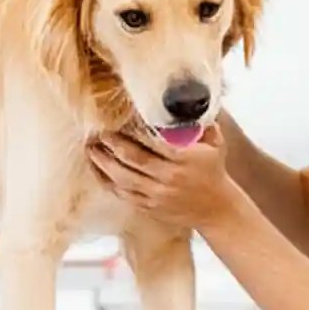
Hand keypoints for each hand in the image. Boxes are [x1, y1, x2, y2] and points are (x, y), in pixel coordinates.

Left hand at [86, 125, 241, 229]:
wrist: (217, 208)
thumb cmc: (213, 171)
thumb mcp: (215, 143)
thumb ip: (201, 123)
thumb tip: (186, 101)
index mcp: (184, 159)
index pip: (154, 141)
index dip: (135, 131)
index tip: (121, 120)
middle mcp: (169, 177)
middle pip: (134, 159)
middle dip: (113, 144)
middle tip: (99, 132)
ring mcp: (157, 194)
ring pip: (123, 178)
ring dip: (103, 163)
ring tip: (91, 149)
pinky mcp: (149, 207)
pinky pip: (122, 194)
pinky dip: (107, 181)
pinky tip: (97, 170)